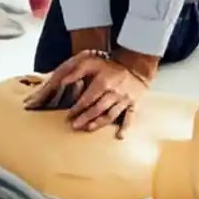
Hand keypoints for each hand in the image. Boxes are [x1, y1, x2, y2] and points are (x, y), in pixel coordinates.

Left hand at [25, 49, 151, 137]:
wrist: (135, 66)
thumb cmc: (110, 65)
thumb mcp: (92, 63)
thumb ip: (77, 72)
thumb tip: (62, 82)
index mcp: (103, 83)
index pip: (87, 99)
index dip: (77, 108)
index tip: (68, 115)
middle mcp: (114, 93)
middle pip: (98, 109)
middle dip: (85, 118)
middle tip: (74, 126)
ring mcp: (125, 100)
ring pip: (111, 115)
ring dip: (99, 123)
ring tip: (88, 129)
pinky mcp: (134, 104)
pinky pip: (130, 117)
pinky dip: (125, 127)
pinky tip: (119, 136)